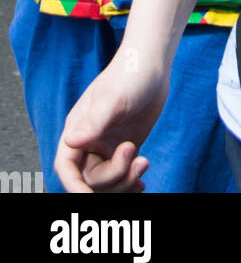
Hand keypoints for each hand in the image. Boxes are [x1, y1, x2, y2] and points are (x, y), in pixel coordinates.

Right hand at [54, 50, 169, 192]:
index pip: (66, 166)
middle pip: (91, 179)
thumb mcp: (113, 98)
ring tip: (144, 163)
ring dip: (125, 181)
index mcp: (78, 130)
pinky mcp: (126, 147)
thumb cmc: (129, 75)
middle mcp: (90, 141)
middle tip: (134, 153)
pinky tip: (142, 183)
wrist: (152, 65)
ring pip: (108, 182)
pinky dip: (131, 183)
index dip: (73, 186)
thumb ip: (94, 121)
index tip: (88, 197)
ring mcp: (108, 146)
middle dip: (113, 177)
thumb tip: (71, 141)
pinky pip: (123, 175)